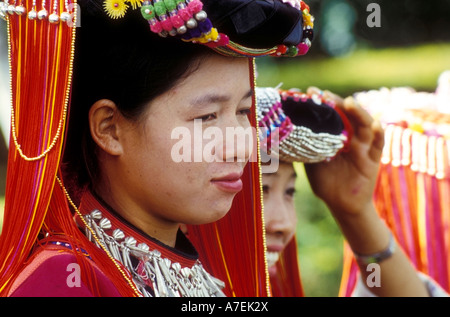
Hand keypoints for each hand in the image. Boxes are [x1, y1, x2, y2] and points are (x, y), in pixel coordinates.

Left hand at [303, 87, 384, 217]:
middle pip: (348, 115)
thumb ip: (304, 148)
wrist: (340, 204)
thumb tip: (283, 135)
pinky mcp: (372, 160)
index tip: (310, 92)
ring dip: (358, 113)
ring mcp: (363, 147)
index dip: (323, 103)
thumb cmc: (326, 182)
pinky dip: (378, 134)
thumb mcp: (311, 162)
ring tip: (349, 103)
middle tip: (325, 94)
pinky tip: (376, 124)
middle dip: (337, 103)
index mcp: (337, 136)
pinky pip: (378, 145)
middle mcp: (351, 138)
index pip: (332, 114)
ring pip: (364, 125)